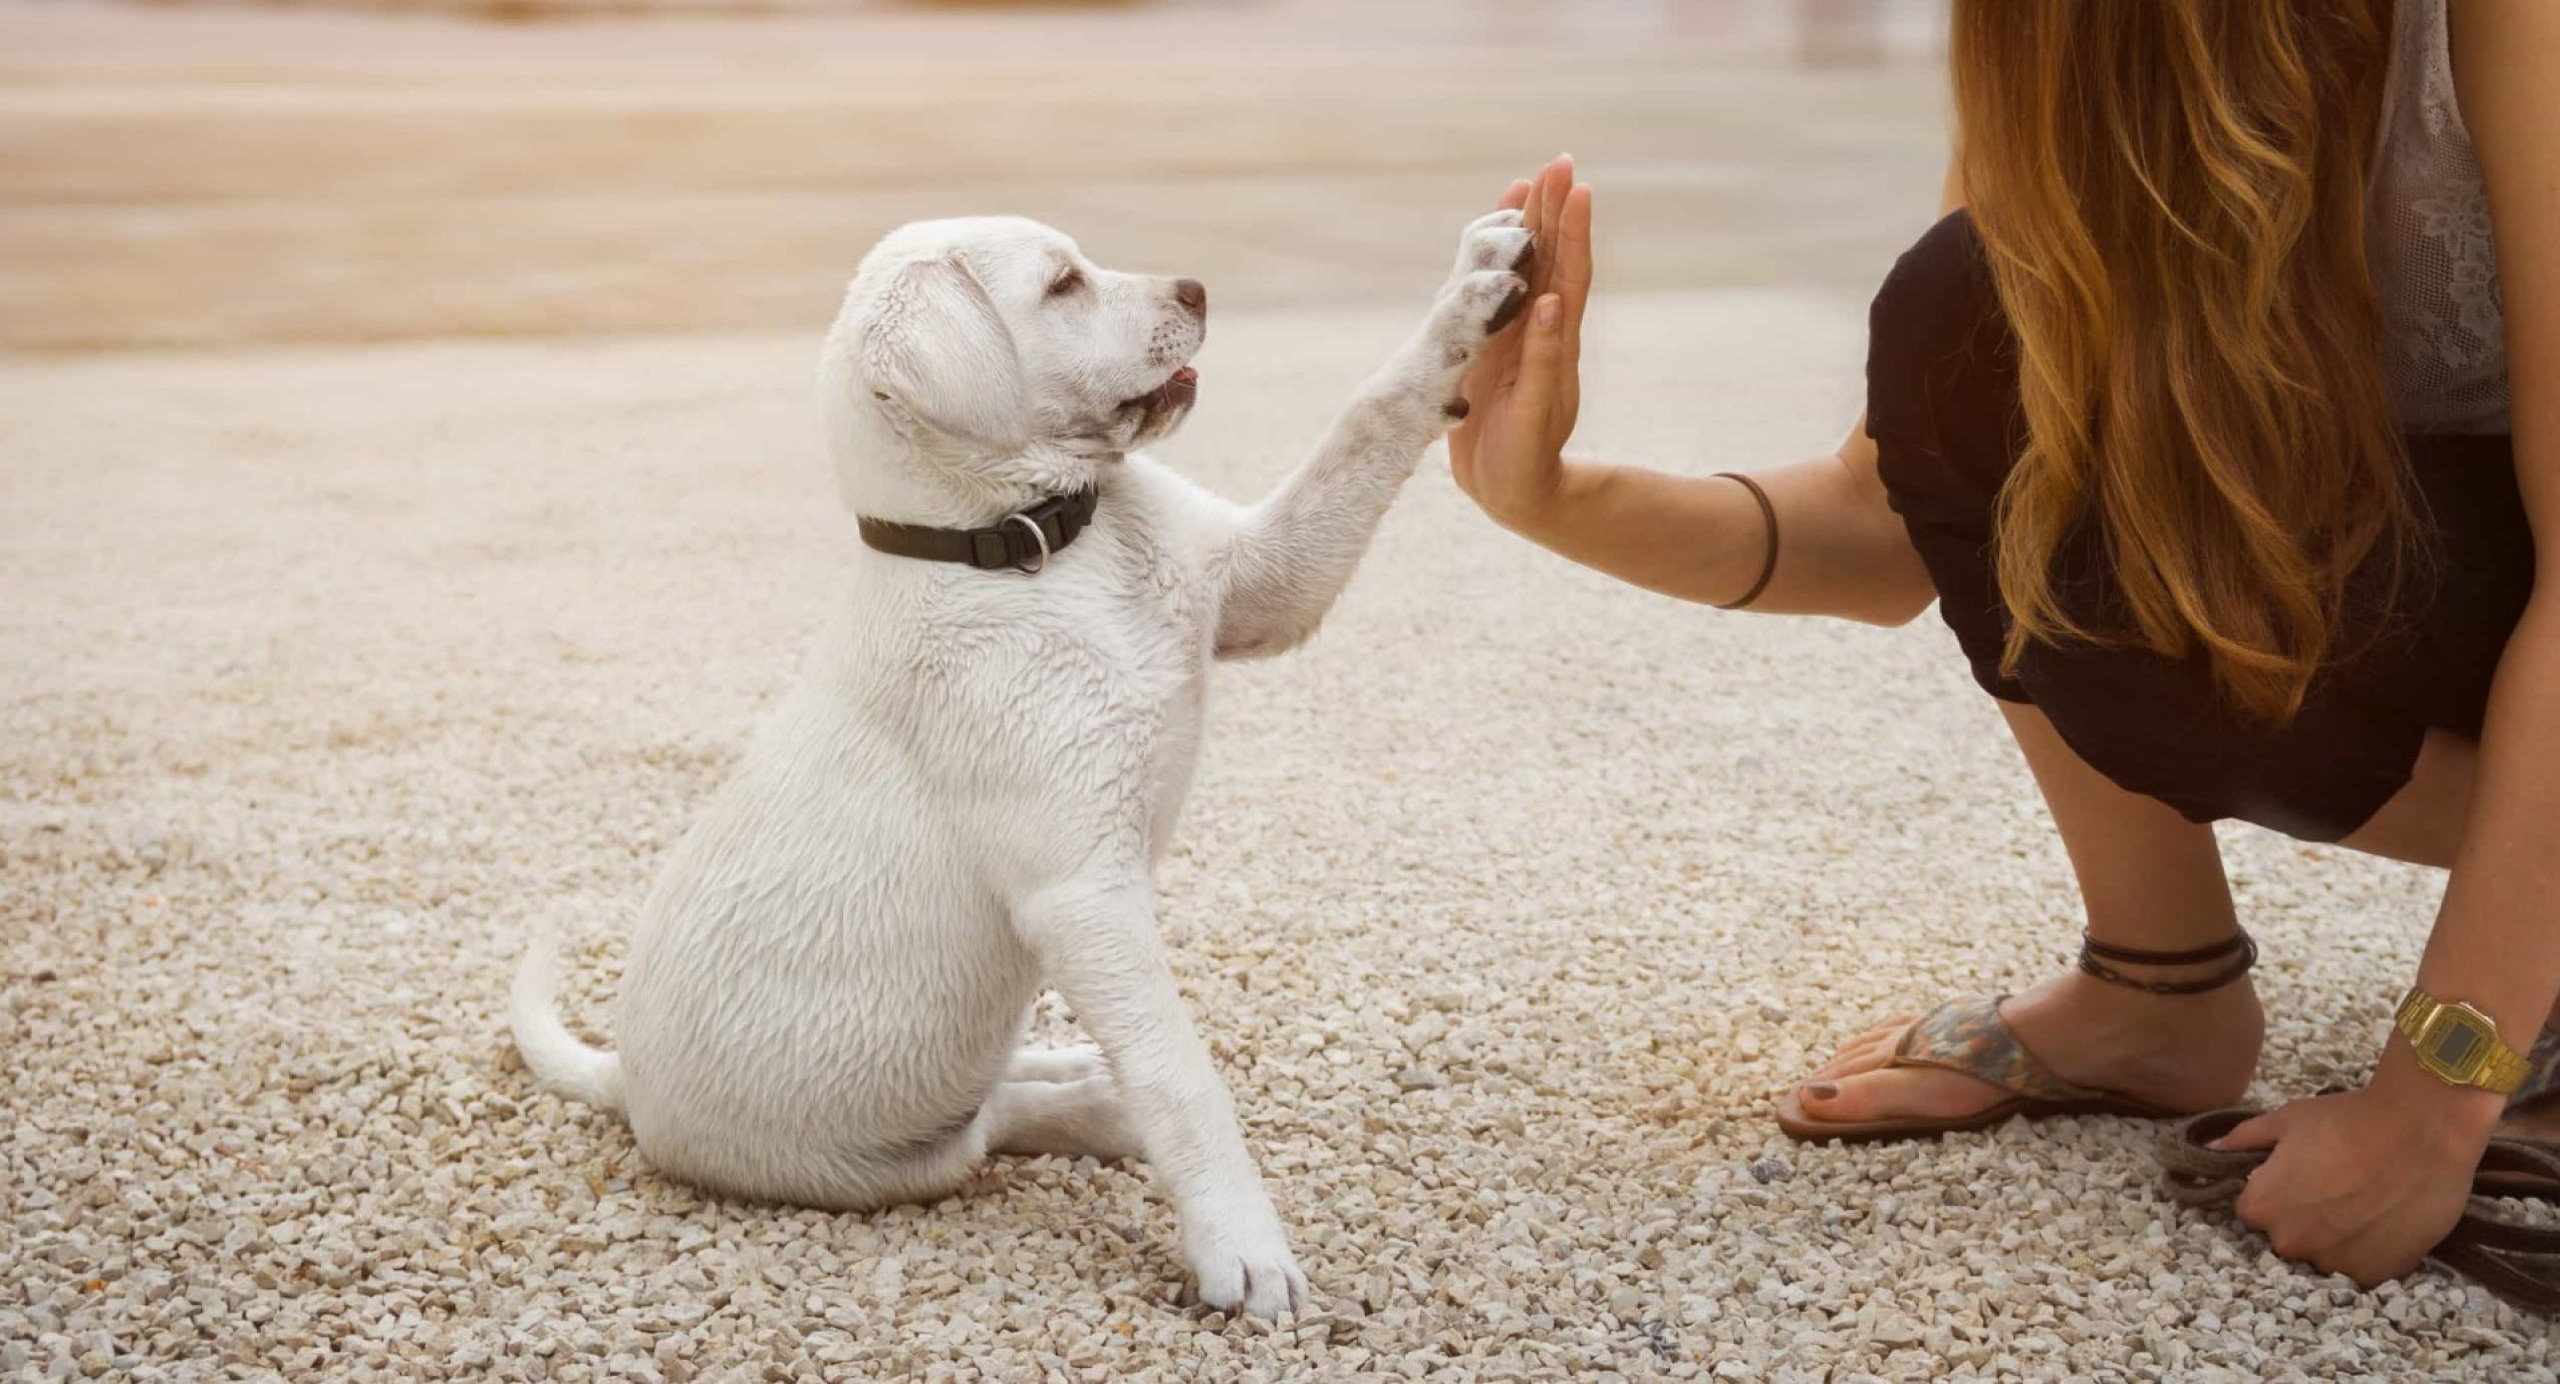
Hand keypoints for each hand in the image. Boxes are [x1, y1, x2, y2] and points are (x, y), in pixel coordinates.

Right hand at [1450, 155, 1593, 530]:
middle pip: (1549, 259)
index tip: (1577, 187)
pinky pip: (1491, 291)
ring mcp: (1514, 336)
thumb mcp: (1535, 413)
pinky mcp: (1489, 347)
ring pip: (1522, 269)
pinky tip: (1490, 239)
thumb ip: (1543, 359)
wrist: (1511, 489)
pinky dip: (1491, 261)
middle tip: (1557, 162)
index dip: (1573, 232)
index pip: (1568, 275)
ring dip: (1527, 227)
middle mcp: (1538, 330)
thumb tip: (1550, 303)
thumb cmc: (1526, 458)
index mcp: (1554, 342)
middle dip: (1553, 211)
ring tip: (1528, 182)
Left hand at [2215, 1061, 2498, 1286]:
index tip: (2302, 1175)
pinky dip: (2370, 1250)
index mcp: (2262, 1207)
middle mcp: (2291, 1243)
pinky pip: (2362, 1268)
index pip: (2254, 1210)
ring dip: (2338, 1236)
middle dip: (2305, 1216)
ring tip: (2366, 1201)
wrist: (2423, 1130)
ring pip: (2326, 1254)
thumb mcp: (2288, 1119)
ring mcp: (2335, 1263)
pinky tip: (2385, 1219)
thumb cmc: (2349, 1119)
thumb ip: (2245, 1138)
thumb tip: (2212, 1147)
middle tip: (2337, 1185)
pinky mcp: (2377, 1274)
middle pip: (2288, 1236)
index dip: (2277, 1191)